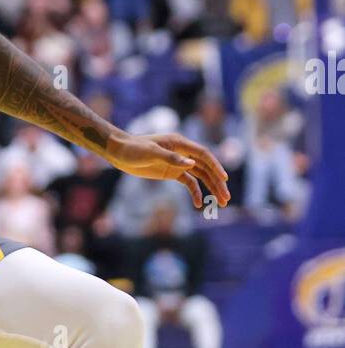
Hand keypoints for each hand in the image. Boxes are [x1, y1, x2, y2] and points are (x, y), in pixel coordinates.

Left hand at [109, 131, 230, 210]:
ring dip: (211, 188)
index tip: (224, 179)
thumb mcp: (151, 153)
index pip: (203, 154)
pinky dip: (195, 192)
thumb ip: (171, 158)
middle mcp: (183, 152)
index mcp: (180, 143)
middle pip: (206, 167)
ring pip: (200, 176)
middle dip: (217, 182)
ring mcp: (178, 163)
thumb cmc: (134, 149)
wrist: (120, 153)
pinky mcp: (172, 172)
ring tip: (221, 202)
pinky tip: (198, 204)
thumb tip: (191, 164)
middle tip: (226, 198)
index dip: (215, 166)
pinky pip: (189, 183)